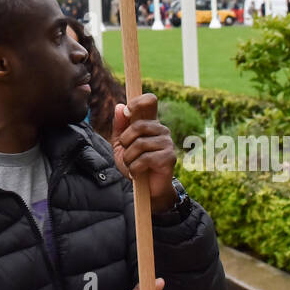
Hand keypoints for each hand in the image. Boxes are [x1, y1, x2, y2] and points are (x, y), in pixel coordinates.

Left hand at [112, 95, 177, 212]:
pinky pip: (145, 158)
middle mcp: (161, 129)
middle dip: (125, 141)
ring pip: (139, 144)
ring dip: (129, 158)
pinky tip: (137, 173)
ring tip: (132, 165)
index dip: (138, 102)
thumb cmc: (135, 163)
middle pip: (138, 125)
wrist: (147, 189)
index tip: (128, 112)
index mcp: (150, 122)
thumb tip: (119, 106)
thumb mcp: (121, 145)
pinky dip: (135, 168)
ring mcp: (167, 143)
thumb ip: (119, 126)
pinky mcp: (169, 157)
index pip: (150, 101)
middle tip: (126, 153)